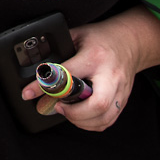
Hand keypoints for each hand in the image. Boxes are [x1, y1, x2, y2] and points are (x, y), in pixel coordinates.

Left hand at [18, 20, 141, 132]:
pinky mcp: (123, 99)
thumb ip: (60, 48)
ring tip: (67, 112)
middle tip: (58, 106)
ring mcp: (120, 90)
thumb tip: (37, 62)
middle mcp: (110, 76)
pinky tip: (80, 117)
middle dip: (74, 113)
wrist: (130, 41)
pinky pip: (108, 121)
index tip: (28, 93)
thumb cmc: (101, 38)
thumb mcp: (78, 35)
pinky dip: (91, 124)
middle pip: (97, 104)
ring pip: (104, 117)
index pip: (67, 75)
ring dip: (81, 121)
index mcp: (95, 57)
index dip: (45, 86)